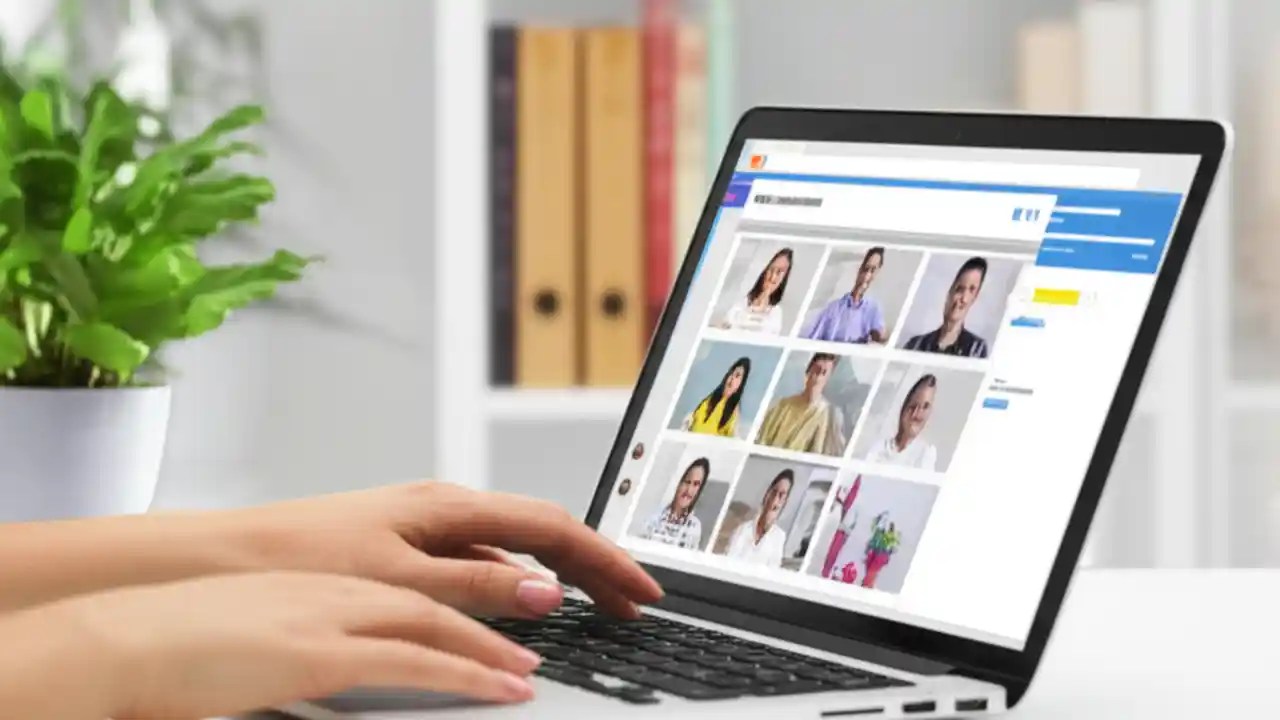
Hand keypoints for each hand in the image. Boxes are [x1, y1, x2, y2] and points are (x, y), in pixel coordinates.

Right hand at [0, 572, 539, 719]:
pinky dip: (465, 671)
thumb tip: (345, 655)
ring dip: (493, 645)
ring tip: (530, 670)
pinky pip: (412, 659)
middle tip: (543, 629)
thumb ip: (321, 633)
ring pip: (436, 620)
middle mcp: (341, 584)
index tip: (510, 606)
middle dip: (502, 607)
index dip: (473, 590)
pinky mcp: (318, 651)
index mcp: (332, 577)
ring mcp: (332, 612)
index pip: (420, 577)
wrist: (128, 631)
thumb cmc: (189, 634)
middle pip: (443, 590)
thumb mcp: (273, 623)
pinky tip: (498, 686)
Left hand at [231, 482, 662, 619]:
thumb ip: (476, 584)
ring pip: (514, 544)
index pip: (552, 528)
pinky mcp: (409, 544)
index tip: (641, 589)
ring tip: (595, 603)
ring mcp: (428, 525)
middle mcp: (445, 508)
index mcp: (450, 507)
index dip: (604, 559)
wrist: (228, 556)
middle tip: (632, 602)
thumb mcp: (399, 579)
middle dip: (594, 565)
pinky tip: (522, 603)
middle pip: (542, 531)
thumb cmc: (304, 556)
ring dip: (560, 573)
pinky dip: (518, 579)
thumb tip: (543, 589)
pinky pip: (484, 557)